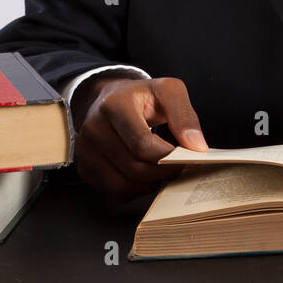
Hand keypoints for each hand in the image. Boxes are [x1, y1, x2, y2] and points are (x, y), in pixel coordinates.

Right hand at [71, 75, 207, 201]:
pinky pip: (113, 191)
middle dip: (162, 173)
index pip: (142, 144)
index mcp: (114, 105)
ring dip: (149, 185)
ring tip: (163, 172)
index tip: (187, 158)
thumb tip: (197, 147)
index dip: (168, 158)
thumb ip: (184, 115)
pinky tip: (145, 177)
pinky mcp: (84, 167)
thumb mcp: (167, 91)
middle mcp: (93, 128)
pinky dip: (134, 190)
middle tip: (179, 168)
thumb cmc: (141, 96)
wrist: (109, 98)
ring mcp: (85, 150)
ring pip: (122, 185)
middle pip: (134, 167)